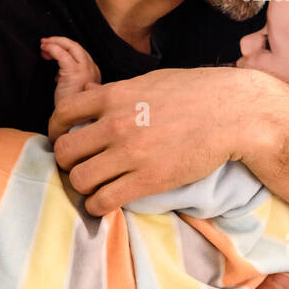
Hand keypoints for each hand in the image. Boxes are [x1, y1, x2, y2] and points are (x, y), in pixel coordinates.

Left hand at [40, 36, 101, 106]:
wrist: (74, 123)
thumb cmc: (72, 111)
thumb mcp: (73, 92)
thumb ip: (69, 80)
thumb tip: (58, 74)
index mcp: (94, 73)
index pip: (80, 54)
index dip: (65, 49)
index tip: (52, 53)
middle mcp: (93, 68)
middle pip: (77, 46)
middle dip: (60, 41)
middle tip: (45, 43)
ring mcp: (85, 69)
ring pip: (71, 46)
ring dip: (55, 42)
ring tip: (43, 45)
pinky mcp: (75, 72)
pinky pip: (62, 53)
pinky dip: (52, 48)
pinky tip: (44, 51)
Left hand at [48, 65, 275, 215]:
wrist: (231, 112)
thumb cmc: (195, 92)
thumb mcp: (149, 82)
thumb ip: (118, 93)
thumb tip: (92, 98)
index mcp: (114, 96)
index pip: (63, 114)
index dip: (57, 131)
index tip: (64, 140)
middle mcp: (116, 124)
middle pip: (66, 152)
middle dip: (68, 163)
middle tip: (81, 166)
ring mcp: (131, 153)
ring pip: (80, 180)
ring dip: (83, 186)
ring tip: (94, 186)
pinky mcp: (148, 180)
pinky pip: (104, 200)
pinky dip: (97, 206)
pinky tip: (105, 203)